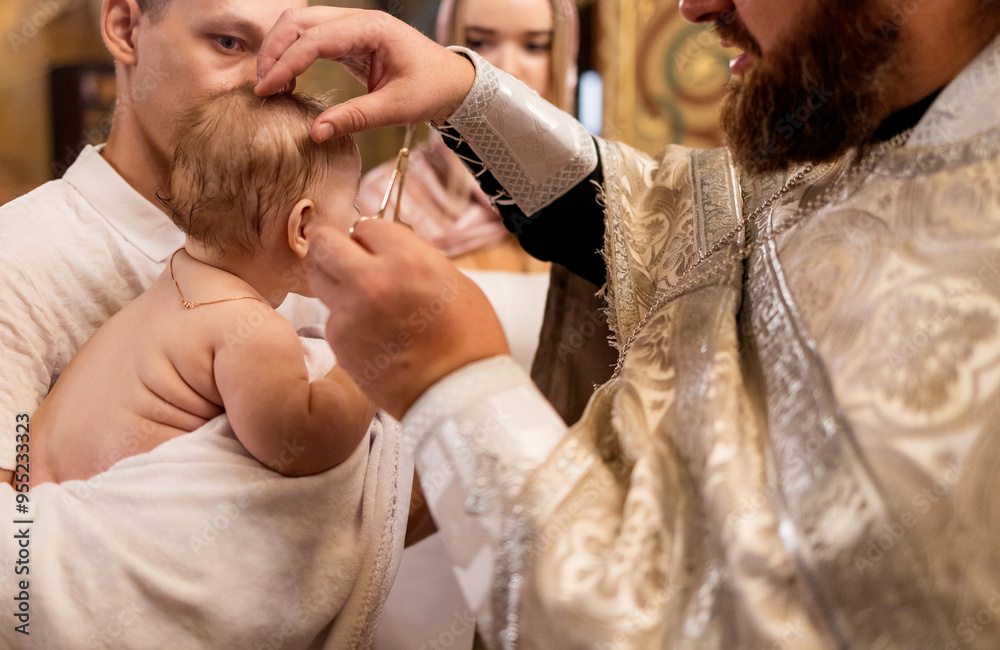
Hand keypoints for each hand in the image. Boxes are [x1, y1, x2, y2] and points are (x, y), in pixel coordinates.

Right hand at [256, 7, 476, 141]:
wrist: (453, 83)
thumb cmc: (431, 90)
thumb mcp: (396, 108)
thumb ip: (355, 118)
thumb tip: (316, 134)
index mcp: (371, 29)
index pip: (315, 39)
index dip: (286, 64)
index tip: (267, 90)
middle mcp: (358, 20)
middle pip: (299, 22)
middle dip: (274, 51)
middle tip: (262, 87)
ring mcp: (352, 26)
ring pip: (300, 25)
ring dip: (280, 51)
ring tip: (271, 86)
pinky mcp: (349, 39)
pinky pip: (311, 39)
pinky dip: (293, 56)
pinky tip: (288, 83)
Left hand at [306, 220, 508, 418]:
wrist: (458, 393)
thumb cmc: (468, 338)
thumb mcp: (453, 281)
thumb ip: (414, 257)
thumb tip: (385, 251)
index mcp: (407, 258)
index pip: (366, 226)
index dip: (374, 239)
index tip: (380, 250)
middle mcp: (371, 280)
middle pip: (324, 242)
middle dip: (334, 247)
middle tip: (349, 259)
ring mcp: (349, 313)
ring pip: (318, 278)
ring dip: (335, 281)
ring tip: (363, 299)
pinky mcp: (339, 342)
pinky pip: (331, 317)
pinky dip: (346, 320)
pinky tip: (373, 334)